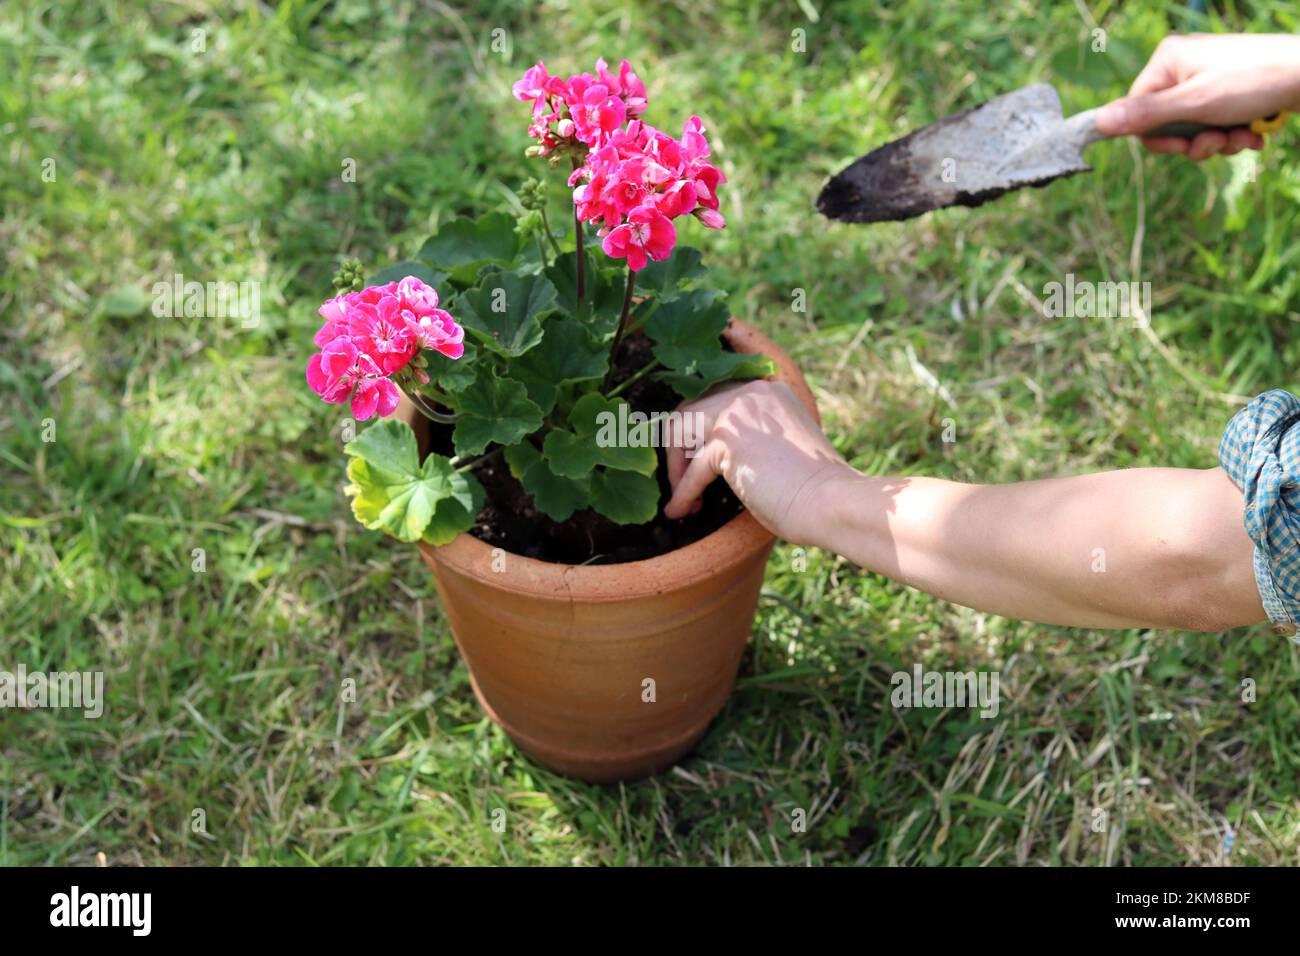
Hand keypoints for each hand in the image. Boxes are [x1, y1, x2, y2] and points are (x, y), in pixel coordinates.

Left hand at [662, 379, 854, 545]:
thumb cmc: (814, 491)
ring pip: (679, 429)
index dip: (696, 432)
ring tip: (686, 502)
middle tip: (686, 484)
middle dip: (679, 449)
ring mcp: (738, 412)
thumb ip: (751, 440)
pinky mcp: (728, 440)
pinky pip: (691, 469)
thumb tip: (706, 457)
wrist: (833, 503)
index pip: (713, 398)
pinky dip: (683, 493)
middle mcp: (751, 393)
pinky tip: (682, 512)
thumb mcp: (780, 450)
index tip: (692, 463)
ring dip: (675, 468)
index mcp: (768, 392)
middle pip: (689, 408)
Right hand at [1095, 33, 1299, 160]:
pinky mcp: (1230, 91)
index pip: (1138, 112)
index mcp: (1167, 62)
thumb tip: (1095, 122)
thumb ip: (1144, 116)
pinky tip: (1253, 132)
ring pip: (1194, 129)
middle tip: (1220, 141)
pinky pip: (1216, 124)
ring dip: (1218, 142)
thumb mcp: (1193, 104)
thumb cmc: (1254, 81)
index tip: (1184, 146)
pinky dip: (1233, 135)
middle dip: (1195, 142)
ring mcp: (1208, 79)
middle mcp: (1184, 67)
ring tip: (1243, 136)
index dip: (1159, 138)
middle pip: (1167, 124)